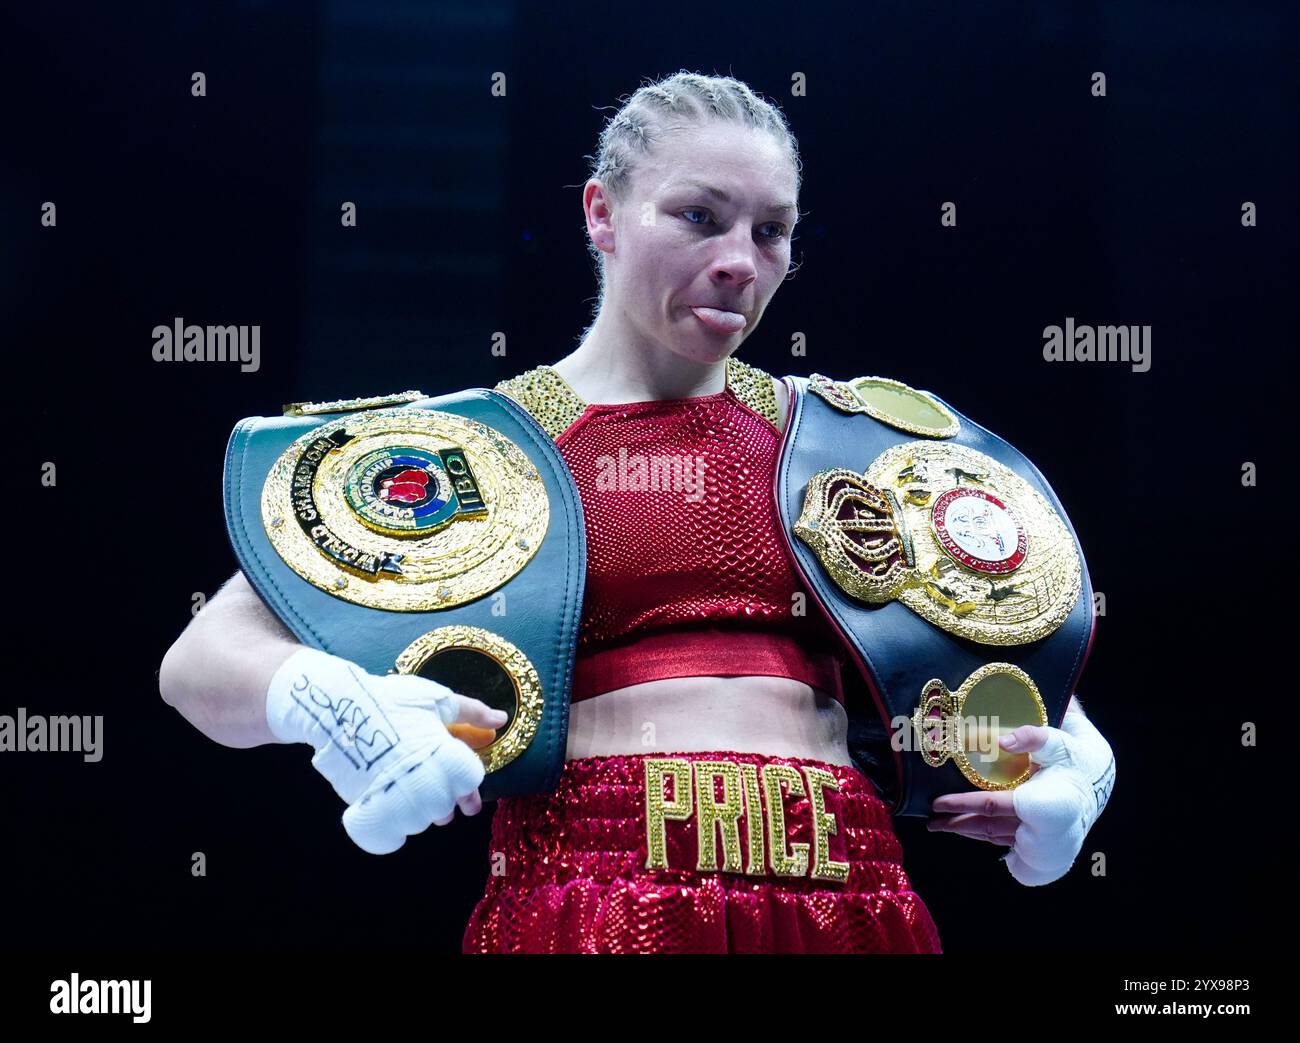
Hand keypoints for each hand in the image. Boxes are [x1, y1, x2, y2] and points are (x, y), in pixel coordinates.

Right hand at [266, 647, 508, 853]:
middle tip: (431, 789)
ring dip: (420, 814)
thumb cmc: (391, 699)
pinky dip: (395, 827)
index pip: (468, 783)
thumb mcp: (435, 699)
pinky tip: (393, 811)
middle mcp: (420, 775)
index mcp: (441, 749)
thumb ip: (471, 711)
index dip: (470, 791)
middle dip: (444, 803)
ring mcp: (392, 792)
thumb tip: (501, 720)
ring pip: (418, 821)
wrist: (338, 707)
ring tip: (410, 794)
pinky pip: (390, 831)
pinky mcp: (366, 804)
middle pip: (444, 807)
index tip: (468, 798)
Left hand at [926, 706, 1114, 885]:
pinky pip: (1005, 840)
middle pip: (990, 827)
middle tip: (931, 821)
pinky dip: (985, 835)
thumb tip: (1003, 739)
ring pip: (996, 836)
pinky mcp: (1039, 842)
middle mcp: (1040, 827)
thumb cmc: (1077, 758)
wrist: (1098, 782)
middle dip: (958, 825)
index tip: (938, 803)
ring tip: (941, 826)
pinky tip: (969, 831)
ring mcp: (1040, 839)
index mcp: (1043, 803)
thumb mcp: (1061, 741)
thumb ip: (1034, 736)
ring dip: (967, 831)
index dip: (964, 805)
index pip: (994, 806)